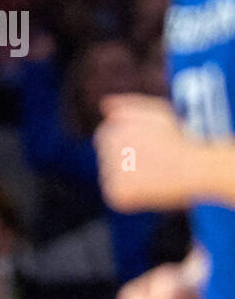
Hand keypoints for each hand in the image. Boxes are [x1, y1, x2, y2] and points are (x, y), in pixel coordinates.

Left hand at [96, 96, 198, 210]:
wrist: (194, 167)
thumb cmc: (178, 139)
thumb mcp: (156, 112)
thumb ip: (128, 105)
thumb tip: (105, 104)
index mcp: (114, 127)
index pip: (104, 136)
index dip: (125, 142)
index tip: (143, 145)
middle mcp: (108, 149)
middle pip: (105, 156)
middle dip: (122, 157)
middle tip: (150, 158)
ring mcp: (110, 172)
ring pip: (108, 176)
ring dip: (124, 175)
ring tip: (150, 171)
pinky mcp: (116, 193)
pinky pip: (114, 194)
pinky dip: (128, 193)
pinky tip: (146, 186)